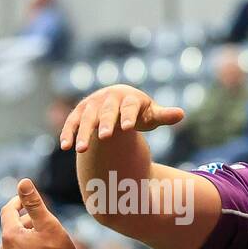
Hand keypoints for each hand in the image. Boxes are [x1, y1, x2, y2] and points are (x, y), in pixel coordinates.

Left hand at [0, 178, 84, 248]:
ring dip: (26, 248)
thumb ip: (34, 203)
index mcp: (10, 236)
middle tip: (43, 226)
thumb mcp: (50, 225)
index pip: (8, 212)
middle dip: (25, 227)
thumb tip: (22, 182)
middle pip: (12, 234)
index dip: (16, 203)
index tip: (24, 200)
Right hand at [59, 84, 184, 152]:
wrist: (118, 99)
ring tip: (80, 150)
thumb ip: (164, 115)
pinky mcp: (80, 112)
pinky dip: (68, 133)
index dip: (128, 116)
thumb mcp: (152, 113)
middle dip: (105, 124)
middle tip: (105, 138)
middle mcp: (108, 99)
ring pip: (86, 119)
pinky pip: (71, 122)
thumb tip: (181, 114)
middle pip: (106, 112)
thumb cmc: (140, 111)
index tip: (128, 127)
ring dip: (83, 133)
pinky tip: (65, 147)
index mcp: (129, 98)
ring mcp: (92, 105)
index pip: (129, 107)